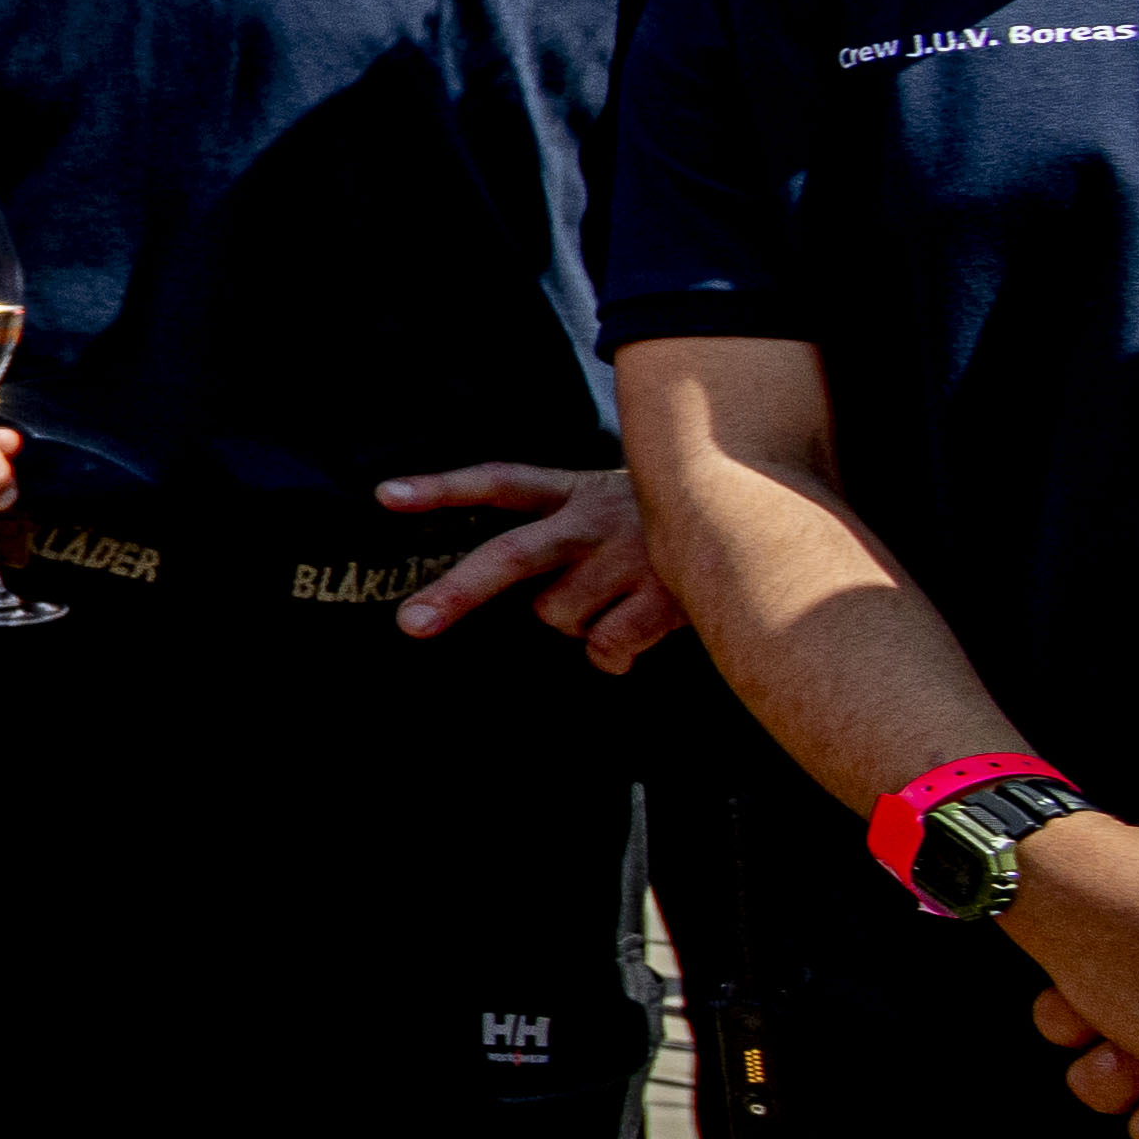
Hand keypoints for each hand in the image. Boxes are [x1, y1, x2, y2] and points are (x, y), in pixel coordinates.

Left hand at [379, 460, 679, 670]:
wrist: (756, 519)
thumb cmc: (659, 526)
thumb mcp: (607, 504)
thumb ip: (556, 533)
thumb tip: (517, 595)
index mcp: (575, 492)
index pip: (499, 482)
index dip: (442, 489)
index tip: (383, 497)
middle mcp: (593, 520)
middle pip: (511, 556)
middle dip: (457, 593)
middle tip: (410, 625)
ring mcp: (628, 558)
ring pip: (557, 616)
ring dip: (574, 623)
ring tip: (613, 602)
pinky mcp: (664, 597)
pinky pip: (606, 647)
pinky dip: (612, 656)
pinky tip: (636, 635)